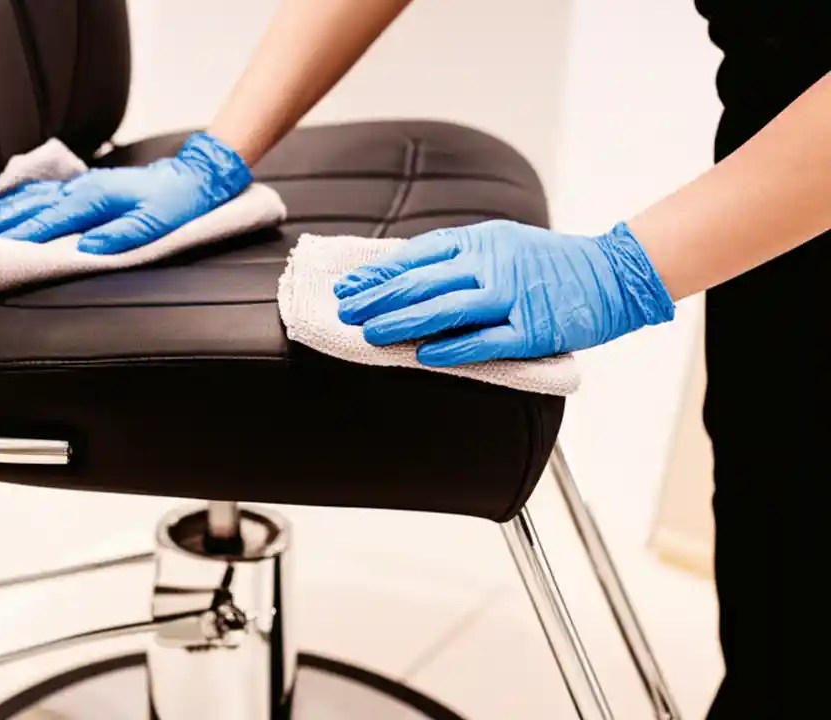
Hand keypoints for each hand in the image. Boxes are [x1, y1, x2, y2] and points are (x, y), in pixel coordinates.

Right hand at [0, 132, 251, 253]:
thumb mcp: (154, 225)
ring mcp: (82, 185)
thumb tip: (86, 248)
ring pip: (34, 197)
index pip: (49, 222)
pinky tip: (8, 206)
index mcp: (95, 200)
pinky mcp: (85, 187)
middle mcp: (83, 189)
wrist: (191, 179)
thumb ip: (120, 237)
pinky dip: (21, 200)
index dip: (18, 236)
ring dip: (4, 209)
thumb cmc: (175, 205)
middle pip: (32, 206)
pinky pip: (45, 193)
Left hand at [334, 220, 675, 365]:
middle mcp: (493, 265)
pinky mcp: (533, 330)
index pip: (418, 255)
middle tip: (346, 311)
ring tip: (370, 332)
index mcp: (481, 241)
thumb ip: (457, 257)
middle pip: (424, 281)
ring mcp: (513, 297)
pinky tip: (424, 356)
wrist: (614, 274)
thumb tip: (402, 273)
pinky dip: (454, 348)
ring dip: (404, 322)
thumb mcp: (500, 243)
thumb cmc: (549, 263)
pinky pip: (487, 341)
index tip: (349, 286)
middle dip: (380, 297)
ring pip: (448, 309)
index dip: (380, 272)